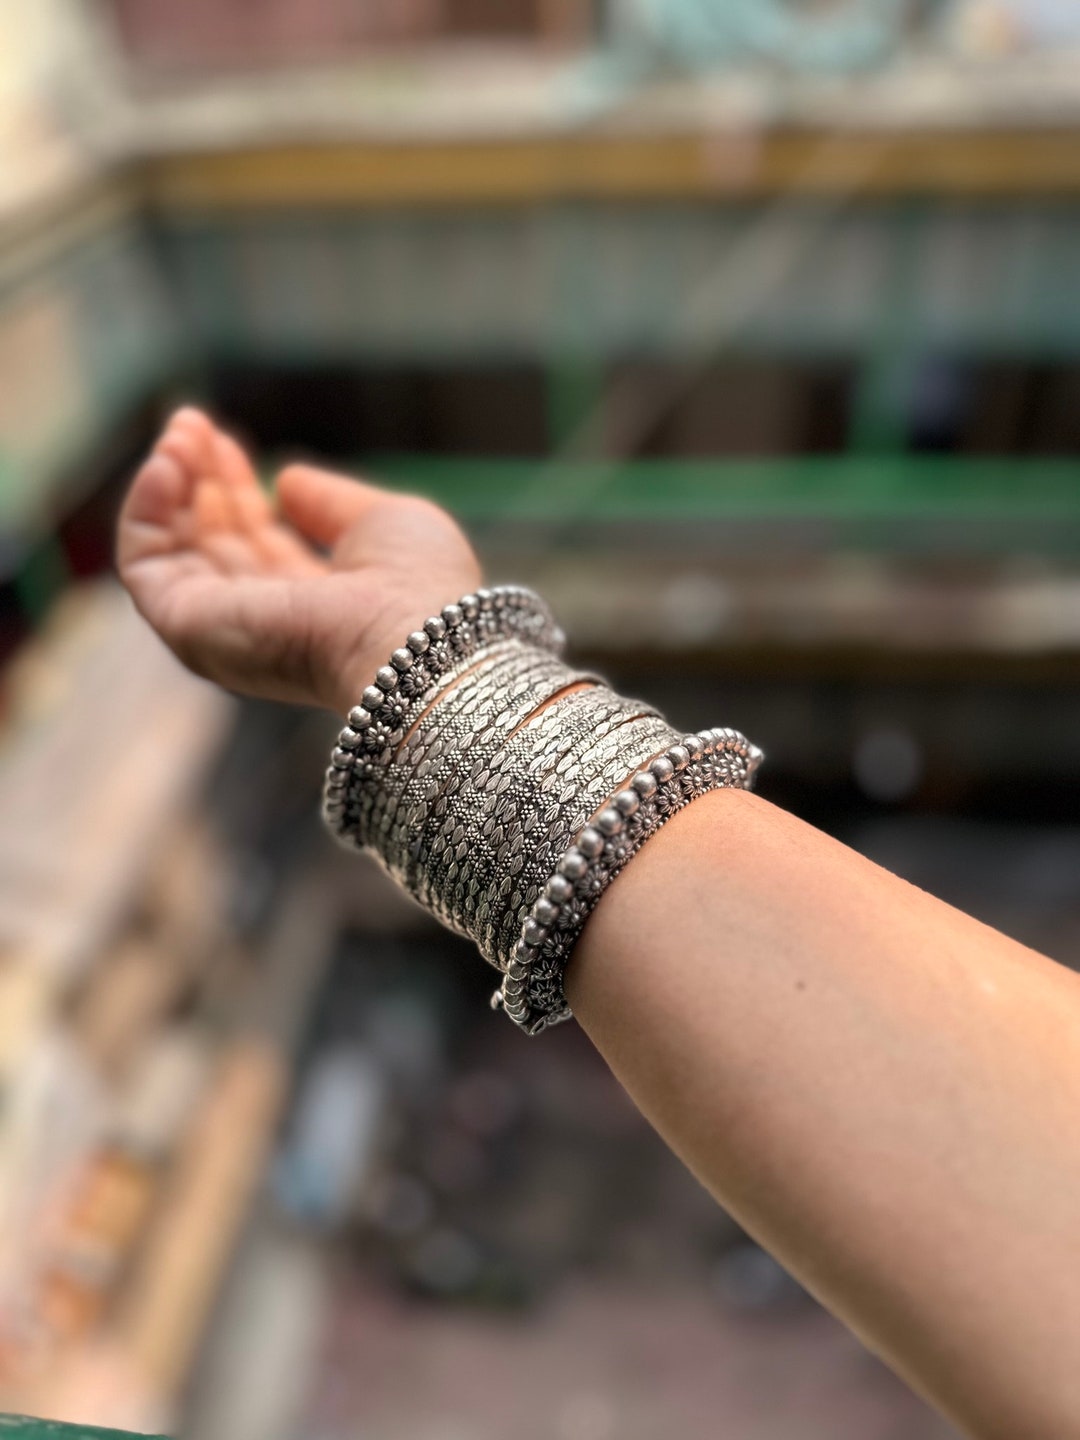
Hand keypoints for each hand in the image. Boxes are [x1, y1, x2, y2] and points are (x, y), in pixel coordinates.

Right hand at [116, 408, 481, 713]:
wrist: (414, 636)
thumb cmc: (420, 586)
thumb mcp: (381, 522)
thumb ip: (330, 503)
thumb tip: (287, 480)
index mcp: (312, 606)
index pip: (256, 542)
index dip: (237, 486)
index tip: (223, 437)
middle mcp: (263, 625)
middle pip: (211, 544)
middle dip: (198, 479)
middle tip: (190, 422)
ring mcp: (223, 631)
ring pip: (171, 552)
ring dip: (167, 486)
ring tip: (179, 434)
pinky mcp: (190, 629)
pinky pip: (144, 567)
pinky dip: (143, 513)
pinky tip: (166, 466)